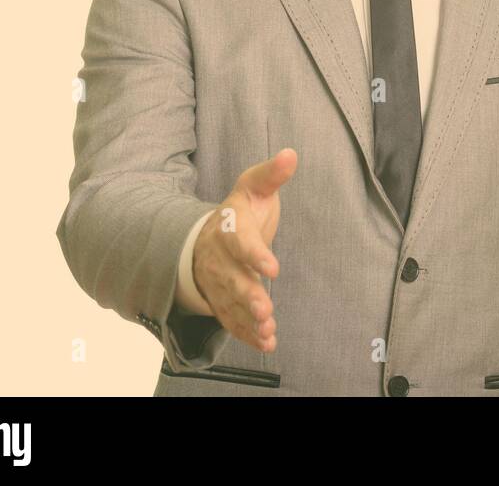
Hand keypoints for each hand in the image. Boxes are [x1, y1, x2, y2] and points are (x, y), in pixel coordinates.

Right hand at [191, 148, 296, 352]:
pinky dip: (246, 333)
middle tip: (265, 310)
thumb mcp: (253, 186)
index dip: (255, 255)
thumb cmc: (240, 211)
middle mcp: (220, 258)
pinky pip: (232, 319)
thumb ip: (272, 174)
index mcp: (229, 227)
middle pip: (232, 279)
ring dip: (248, 320)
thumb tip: (291, 154)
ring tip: (268, 332)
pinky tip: (266, 343)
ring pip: (230, 304)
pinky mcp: (223, 301)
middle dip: (248, 296)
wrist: (207, 236)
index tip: (273, 268)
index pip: (240, 242)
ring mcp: (219, 282)